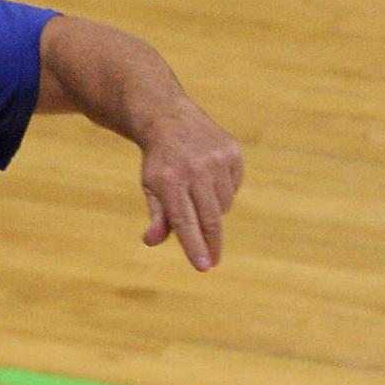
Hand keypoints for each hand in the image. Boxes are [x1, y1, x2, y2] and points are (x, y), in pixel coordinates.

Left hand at [140, 103, 243, 270]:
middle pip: (209, 219)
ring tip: (197, 193)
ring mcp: (216, 159)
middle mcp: (195, 169)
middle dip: (211, 244)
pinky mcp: (232, 152)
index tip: (203, 266)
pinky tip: (209, 176)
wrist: (169, 117)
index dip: (194, 246)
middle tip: (211, 261)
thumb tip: (152, 241)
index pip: (185, 221)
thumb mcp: (150, 186)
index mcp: (169, 180)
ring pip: (223, 205)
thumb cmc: (159, 162)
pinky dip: (224, 190)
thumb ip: (156, 215)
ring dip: (213, 210)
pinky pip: (234, 187)